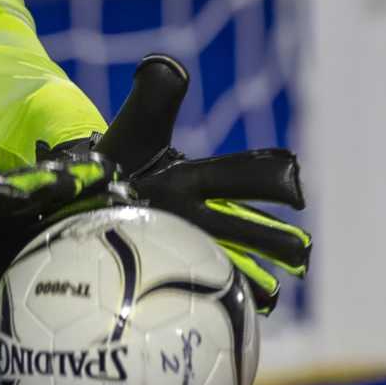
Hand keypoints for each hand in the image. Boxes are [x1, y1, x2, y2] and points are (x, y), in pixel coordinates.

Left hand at [51, 54, 311, 312]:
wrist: (85, 189)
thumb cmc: (114, 158)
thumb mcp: (133, 131)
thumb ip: (153, 98)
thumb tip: (165, 66)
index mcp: (197, 179)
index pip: (242, 177)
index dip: (271, 184)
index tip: (295, 194)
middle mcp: (200, 213)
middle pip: (246, 226)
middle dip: (274, 240)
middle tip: (300, 255)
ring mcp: (186, 242)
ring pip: (229, 261)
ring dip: (252, 277)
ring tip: (271, 296)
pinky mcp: (169, 265)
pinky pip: (199, 287)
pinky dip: (216, 301)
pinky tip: (232, 318)